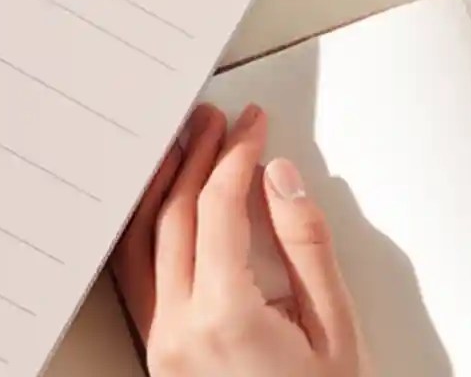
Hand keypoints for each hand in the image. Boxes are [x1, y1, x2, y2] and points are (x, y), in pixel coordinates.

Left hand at [112, 104, 367, 376]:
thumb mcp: (334, 329)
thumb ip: (308, 249)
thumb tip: (283, 182)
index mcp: (225, 320)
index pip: (218, 211)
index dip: (236, 157)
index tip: (253, 127)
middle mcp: (178, 331)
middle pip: (173, 217)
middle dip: (197, 157)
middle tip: (218, 120)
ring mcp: (161, 343)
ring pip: (140, 243)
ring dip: (162, 185)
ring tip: (183, 144)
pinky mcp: (159, 351)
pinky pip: (136, 275)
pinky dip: (144, 227)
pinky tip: (159, 203)